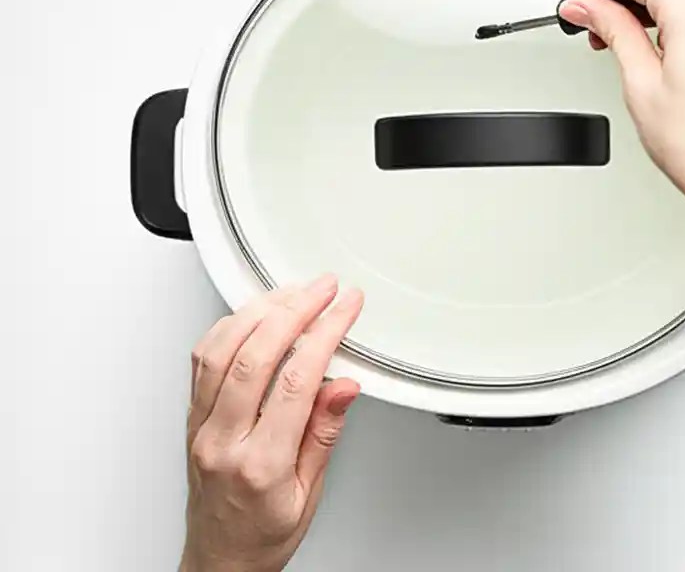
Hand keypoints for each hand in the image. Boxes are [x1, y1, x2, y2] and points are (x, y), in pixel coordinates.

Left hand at [181, 274, 363, 571]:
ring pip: (220, 350)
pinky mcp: (190, 418)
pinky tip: (253, 316)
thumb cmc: (264, 534)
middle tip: (324, 288)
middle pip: (254, 355)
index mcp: (259, 463)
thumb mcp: (310, 493)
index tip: (345, 308)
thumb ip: (324, 433)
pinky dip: (229, 327)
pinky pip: (202, 360)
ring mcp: (199, 426)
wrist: (221, 559)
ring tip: (293, 293)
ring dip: (259, 311)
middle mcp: (222, 440)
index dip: (324, 334)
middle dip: (295, 310)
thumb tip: (342, 387)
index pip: (294, 381)